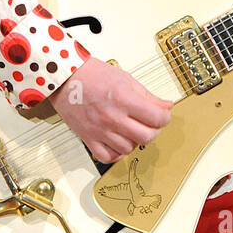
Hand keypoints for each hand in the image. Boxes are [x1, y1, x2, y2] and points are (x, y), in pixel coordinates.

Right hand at [49, 58, 172, 162]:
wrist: (66, 78)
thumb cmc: (93, 75)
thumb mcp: (126, 79)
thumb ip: (148, 95)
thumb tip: (166, 106)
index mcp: (123, 99)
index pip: (157, 118)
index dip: (165, 117)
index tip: (162, 115)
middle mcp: (112, 117)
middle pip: (146, 137)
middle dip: (153, 131)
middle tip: (150, 124)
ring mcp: (99, 130)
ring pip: (128, 149)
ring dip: (134, 141)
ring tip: (131, 131)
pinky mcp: (88, 138)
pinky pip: (107, 157)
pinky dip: (116, 154)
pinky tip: (118, 143)